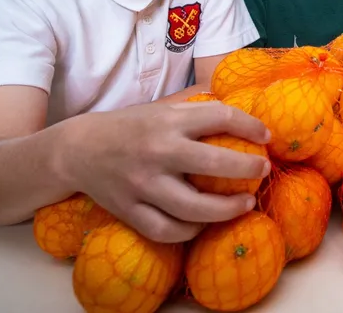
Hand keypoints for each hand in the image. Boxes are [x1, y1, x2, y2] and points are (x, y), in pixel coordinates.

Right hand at [62, 101, 270, 242]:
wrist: (77, 150)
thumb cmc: (130, 128)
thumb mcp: (162, 110)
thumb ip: (197, 112)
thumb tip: (243, 116)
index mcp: (168, 121)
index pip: (220, 117)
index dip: (250, 126)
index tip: (266, 136)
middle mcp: (157, 152)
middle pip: (215, 164)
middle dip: (247, 168)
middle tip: (263, 170)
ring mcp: (142, 185)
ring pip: (193, 208)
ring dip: (227, 209)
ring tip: (246, 203)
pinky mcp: (129, 211)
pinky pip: (167, 230)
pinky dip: (191, 231)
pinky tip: (206, 224)